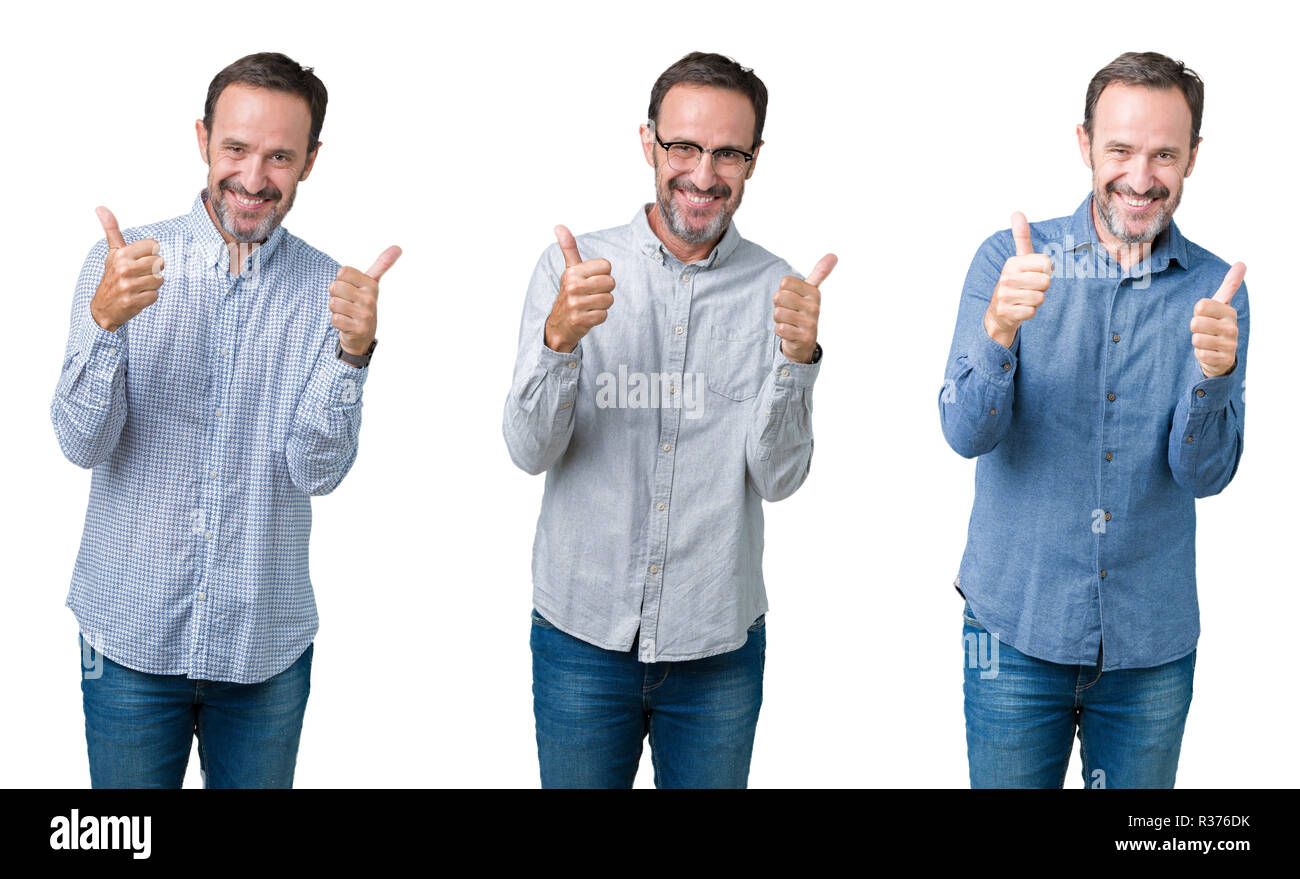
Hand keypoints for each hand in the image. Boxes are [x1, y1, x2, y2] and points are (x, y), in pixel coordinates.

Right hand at [89, 206, 163, 332]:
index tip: (139, 260)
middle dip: (152, 270)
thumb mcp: (113, 252)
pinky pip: (155, 296)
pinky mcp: (133, 301)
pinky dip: (149, 298)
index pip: (154, 246)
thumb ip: (112, 229)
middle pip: (160, 263)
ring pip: (159, 280)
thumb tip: (101, 207)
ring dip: (151, 285)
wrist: (102, 307)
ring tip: (138, 286)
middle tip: (139, 276)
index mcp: (121, 254)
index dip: (150, 254)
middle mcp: (124, 268)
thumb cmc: (113, 276)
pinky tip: (137, 297)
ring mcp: (128, 285)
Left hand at [331, 245, 400, 355]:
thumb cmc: (363, 304)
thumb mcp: (372, 284)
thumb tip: (398, 247)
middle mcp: (370, 299)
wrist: (363, 335)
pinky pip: (334, 319)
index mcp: (371, 285)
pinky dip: (337, 322)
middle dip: (336, 296)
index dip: (341, 281)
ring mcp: (365, 314)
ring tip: (346, 313)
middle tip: (347, 303)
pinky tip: (346, 324)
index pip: (342, 272)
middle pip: (335, 287)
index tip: (350, 290)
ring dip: (336, 310)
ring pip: (333, 303)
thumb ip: (382, 265)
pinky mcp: (358, 329)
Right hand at [544, 225, 613, 353]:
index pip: (606, 266)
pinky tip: (588, 316)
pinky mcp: (580, 320)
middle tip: (591, 295)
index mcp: (572, 272)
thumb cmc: (570, 294)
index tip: (590, 281)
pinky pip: (604, 315)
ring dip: (602, 305)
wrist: (558, 325)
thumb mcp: (569, 270)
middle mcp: (573, 286)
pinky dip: (598, 317)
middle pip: (610, 282)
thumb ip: (569, 248)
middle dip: (604, 290)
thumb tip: (559, 226)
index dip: (602, 274)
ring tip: (589, 305)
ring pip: (609, 299)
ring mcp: (576, 304)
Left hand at [775, 254, 835, 362]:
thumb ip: (820, 273)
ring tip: (790, 323)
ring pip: (778, 313)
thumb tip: (834, 255)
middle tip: (789, 312)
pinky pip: (780, 328)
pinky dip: (781, 331)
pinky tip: (790, 333)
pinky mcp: (804, 337)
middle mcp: (814, 306)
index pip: (785, 282)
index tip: (792, 300)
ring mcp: (810, 322)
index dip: (783, 291)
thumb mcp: (811, 292)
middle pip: (779, 296)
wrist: (804, 343)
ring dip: (779, 320)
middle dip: (779, 306)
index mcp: (814, 293)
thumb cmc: (803, 313)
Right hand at [984, 212, 1051, 348]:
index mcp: (1012, 263)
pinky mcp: (1006, 312)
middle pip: (1046, 282)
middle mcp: (1006, 278)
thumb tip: (1017, 212)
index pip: (1047, 264)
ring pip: (1040, 298)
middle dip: (1041, 287)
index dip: (1046, 271)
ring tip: (1024, 298)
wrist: (998, 312)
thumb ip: (1021, 236)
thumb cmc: (1015, 282)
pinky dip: (1029, 312)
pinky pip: (1032, 312)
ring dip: (1035, 300)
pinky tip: (1019, 309)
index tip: (1034, 273)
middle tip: (1029, 288)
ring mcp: (1005, 296)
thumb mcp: (1018, 259)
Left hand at [1191, 262, 1244, 378]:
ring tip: (1207, 341)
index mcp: (1229, 312)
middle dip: (1195, 328)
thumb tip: (1242, 263)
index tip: (1205, 315)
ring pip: (1197, 339)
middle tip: (1204, 330)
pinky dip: (1200, 354)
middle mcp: (1232, 327)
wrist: (1222, 353)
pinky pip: (1200, 354)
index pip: (1201, 306)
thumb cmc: (1217, 324)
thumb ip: (1229, 285)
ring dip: (1197, 341)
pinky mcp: (1224, 360)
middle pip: (1195, 323)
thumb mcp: (1221, 305)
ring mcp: (1229, 344)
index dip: (1197, 312)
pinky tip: (1209, 352)